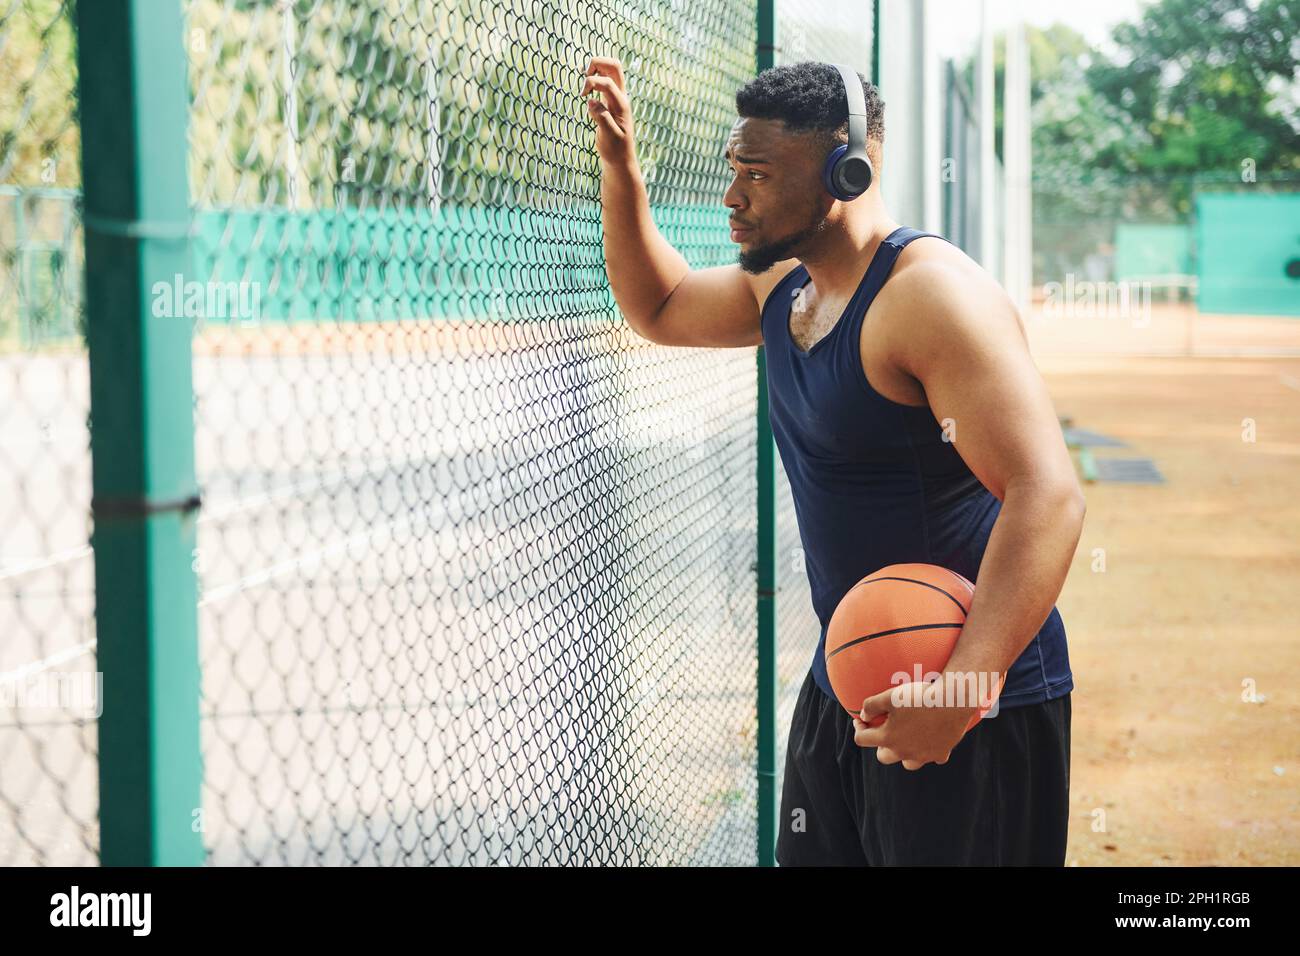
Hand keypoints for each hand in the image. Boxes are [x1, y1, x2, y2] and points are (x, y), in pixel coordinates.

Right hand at [581, 56, 637, 168]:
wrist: (620, 157)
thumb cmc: (615, 149)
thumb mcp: (609, 138)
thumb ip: (601, 118)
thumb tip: (591, 102)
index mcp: (621, 105)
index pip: (608, 83)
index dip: (592, 83)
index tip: (582, 96)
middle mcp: (621, 96)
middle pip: (614, 65)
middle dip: (596, 63)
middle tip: (584, 77)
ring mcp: (616, 96)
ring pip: (609, 69)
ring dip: (595, 68)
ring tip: (585, 85)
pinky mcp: (610, 99)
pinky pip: (604, 78)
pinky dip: (593, 76)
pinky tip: (585, 90)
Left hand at [850, 681, 976, 769]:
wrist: (952, 701)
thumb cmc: (919, 696)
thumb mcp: (889, 695)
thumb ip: (871, 706)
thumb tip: (864, 715)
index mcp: (888, 737)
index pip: (862, 740)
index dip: (858, 728)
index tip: (861, 720)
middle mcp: (904, 751)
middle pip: (884, 757)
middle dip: (880, 745)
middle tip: (884, 732)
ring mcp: (924, 755)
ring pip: (908, 763)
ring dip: (904, 754)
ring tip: (906, 741)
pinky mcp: (941, 753)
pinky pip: (933, 757)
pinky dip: (930, 751)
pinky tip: (930, 739)